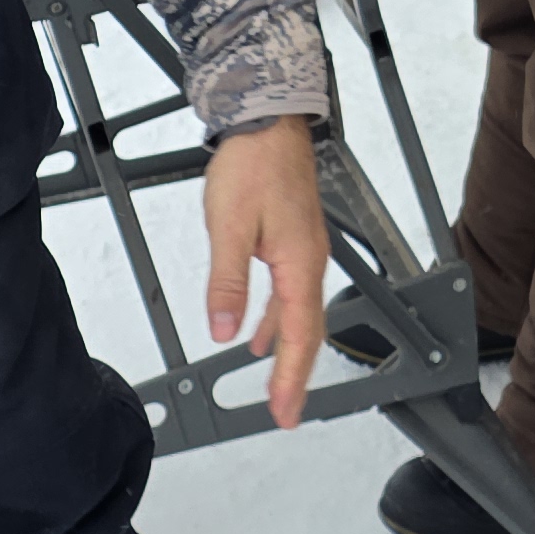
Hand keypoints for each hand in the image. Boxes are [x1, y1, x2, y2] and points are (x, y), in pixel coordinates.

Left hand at [200, 117, 327, 429]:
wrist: (267, 122)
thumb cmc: (253, 166)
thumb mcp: (228, 228)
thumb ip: (228, 283)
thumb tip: (224, 329)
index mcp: (300, 264)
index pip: (299, 335)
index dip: (291, 377)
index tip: (285, 411)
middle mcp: (310, 262)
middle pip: (308, 332)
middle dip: (295, 375)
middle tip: (286, 411)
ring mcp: (305, 252)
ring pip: (300, 315)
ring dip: (288, 351)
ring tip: (274, 384)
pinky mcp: (294, 241)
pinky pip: (292, 295)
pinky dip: (279, 322)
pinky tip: (260, 332)